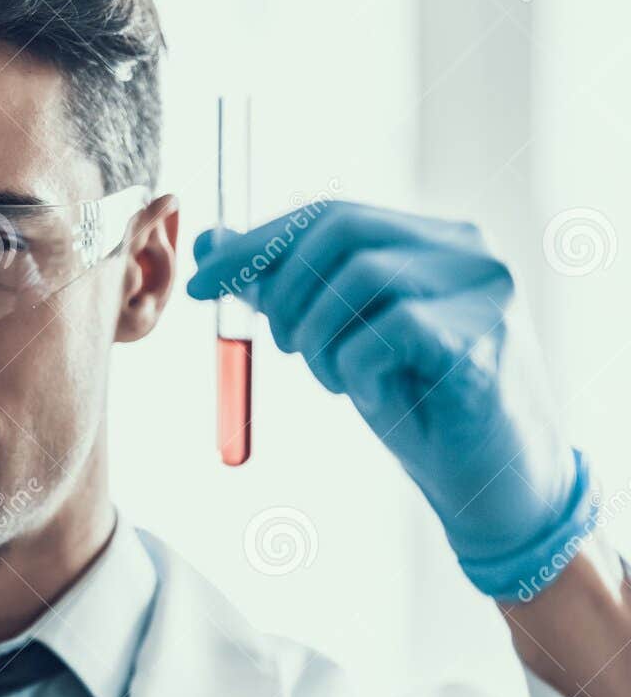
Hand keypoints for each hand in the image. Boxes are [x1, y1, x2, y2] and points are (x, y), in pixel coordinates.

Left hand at [186, 200, 594, 600]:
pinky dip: (355, 368)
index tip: (202, 283)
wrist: (494, 482)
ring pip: (360, 276)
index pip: (327, 214)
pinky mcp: (484, 339)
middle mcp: (464, 251)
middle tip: (277, 345)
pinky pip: (386, 333)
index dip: (255, 245)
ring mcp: (482, 291)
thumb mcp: (338, 337)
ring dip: (318, 337)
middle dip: (281, 286)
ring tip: (336, 380)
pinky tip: (375, 396)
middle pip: (340, 229)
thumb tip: (210, 242)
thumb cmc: (417, 403)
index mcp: (429, 239)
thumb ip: (281, 286)